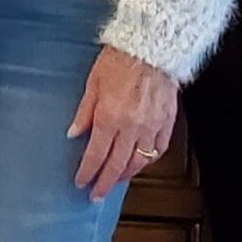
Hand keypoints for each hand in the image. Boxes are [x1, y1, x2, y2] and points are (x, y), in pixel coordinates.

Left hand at [68, 45, 177, 198]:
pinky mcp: (168, 121)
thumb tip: (73, 134)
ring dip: (127, 174)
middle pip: (117, 164)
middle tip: (97, 194)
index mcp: (109, 118)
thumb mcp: (91, 84)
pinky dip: (150, 160)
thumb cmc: (119, 60)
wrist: (151, 47)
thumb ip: (83, 113)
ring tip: (117, 180)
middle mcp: (132, 127)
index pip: (96, 155)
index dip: (87, 172)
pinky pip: (159, 149)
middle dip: (105, 183)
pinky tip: (141, 163)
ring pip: (140, 161)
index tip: (81, 182)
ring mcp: (152, 126)